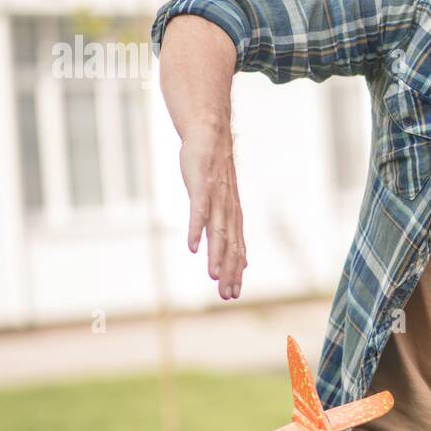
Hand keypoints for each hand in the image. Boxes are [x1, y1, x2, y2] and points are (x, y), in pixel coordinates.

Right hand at [178, 126, 246, 300]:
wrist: (210, 135)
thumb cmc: (213, 170)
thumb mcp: (221, 200)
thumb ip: (225, 224)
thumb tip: (229, 246)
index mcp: (232, 215)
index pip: (237, 248)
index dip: (236, 272)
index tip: (234, 294)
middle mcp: (228, 209)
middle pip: (230, 245)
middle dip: (229, 272)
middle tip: (227, 295)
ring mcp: (216, 198)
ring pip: (217, 232)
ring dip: (215, 255)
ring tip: (213, 276)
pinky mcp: (202, 186)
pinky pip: (199, 211)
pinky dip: (196, 229)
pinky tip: (192, 247)